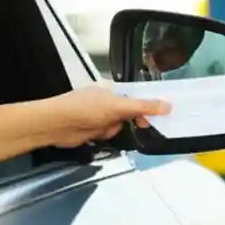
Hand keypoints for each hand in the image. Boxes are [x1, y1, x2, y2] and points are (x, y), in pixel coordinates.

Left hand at [42, 84, 169, 147]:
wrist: (57, 125)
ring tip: (106, 129)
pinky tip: (100, 135)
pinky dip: (107, 135)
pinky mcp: (93, 130)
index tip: (162, 114)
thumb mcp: (118, 106)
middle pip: (129, 111)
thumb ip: (143, 107)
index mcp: (111, 89)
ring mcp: (99, 116)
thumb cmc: (86, 109)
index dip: (148, 104)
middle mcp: (106, 101)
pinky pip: (108, 133)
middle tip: (143, 126)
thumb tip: (167, 106)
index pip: (136, 95)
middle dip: (133, 119)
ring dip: (116, 129)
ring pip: (119, 125)